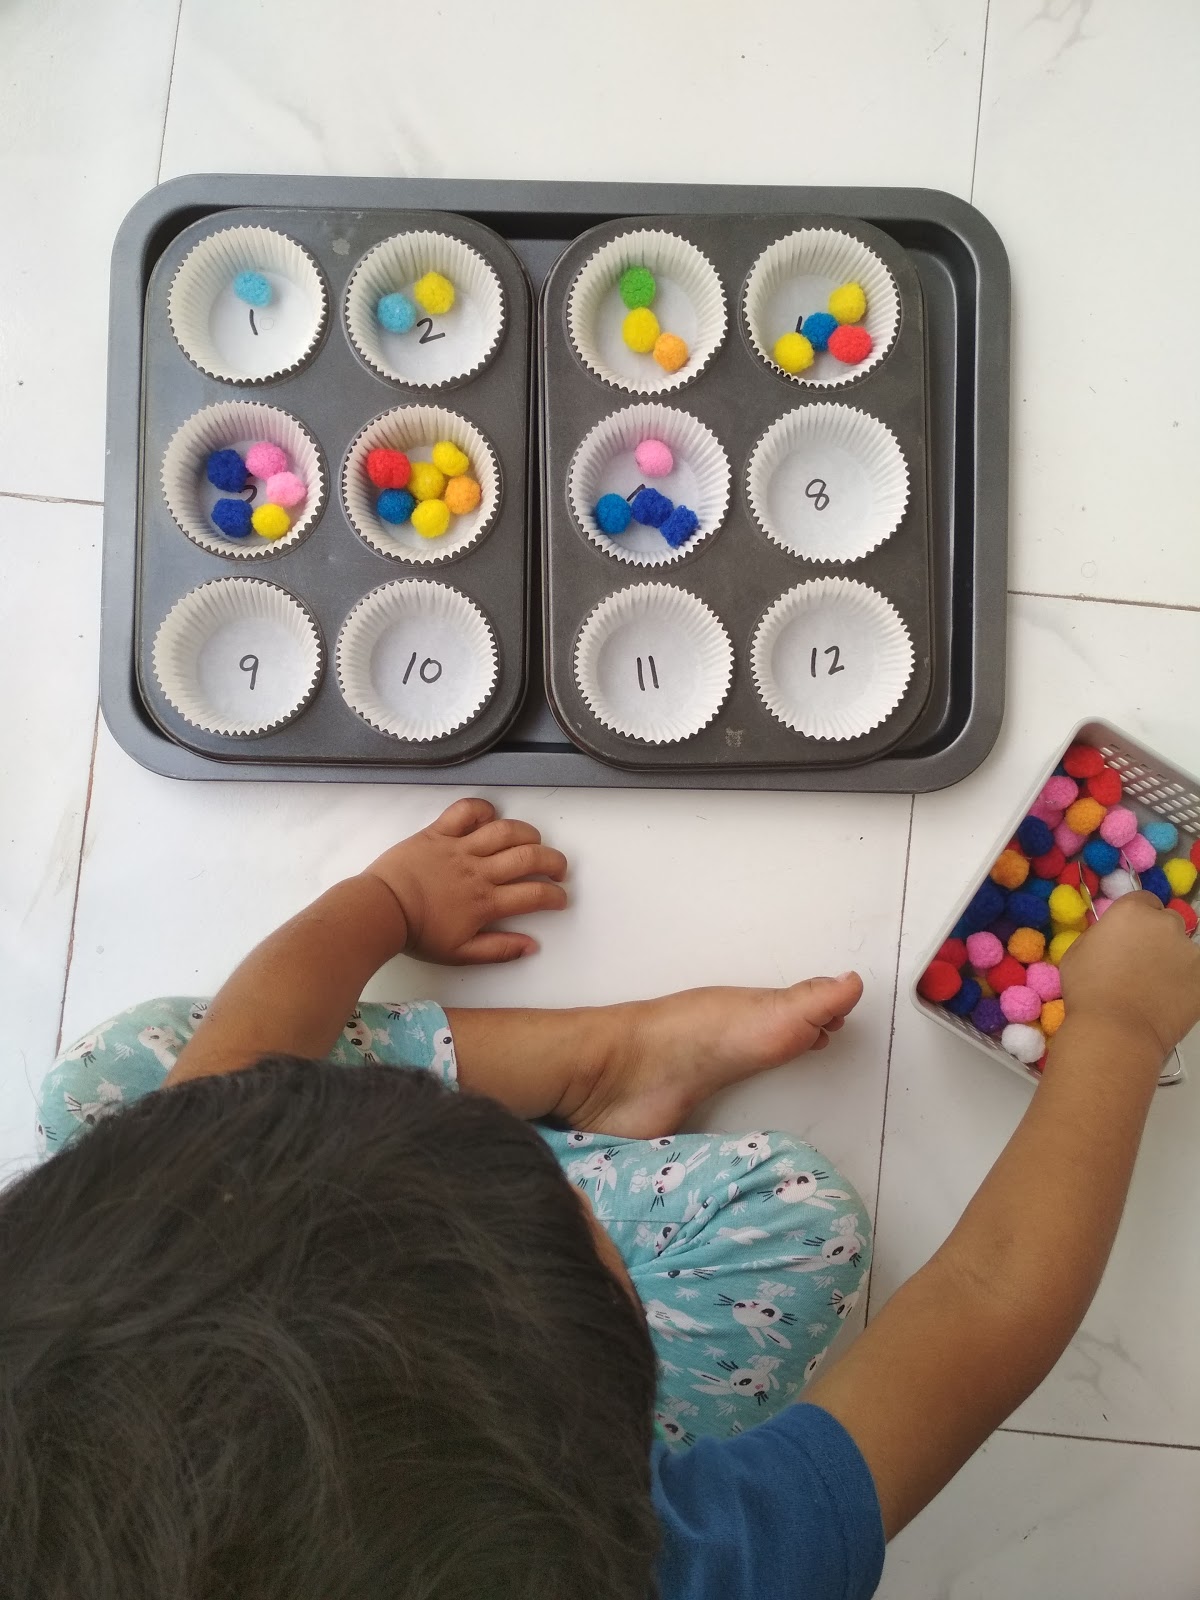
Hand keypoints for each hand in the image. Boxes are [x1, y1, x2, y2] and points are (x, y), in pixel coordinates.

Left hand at [363, 798, 567, 964]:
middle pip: (529, 857)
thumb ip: (499, 950)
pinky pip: (466, 811)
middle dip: (553, 861)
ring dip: (527, 833)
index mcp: (486, 903)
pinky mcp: (439, 832)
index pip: (534, 895)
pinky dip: (483, 808)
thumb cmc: (418, 934)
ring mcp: (459, 848)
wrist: (380, 910)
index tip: (560, 898)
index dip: (555, 896)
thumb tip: (532, 945)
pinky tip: (492, 815)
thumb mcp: (460, 953)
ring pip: (505, 830)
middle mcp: (479, 871)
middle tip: (558, 869)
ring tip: (533, 841)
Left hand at [558, 973, 863, 1137]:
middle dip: (792, 1043)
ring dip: (759, 1081)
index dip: (814, 1019)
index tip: (838, 1027)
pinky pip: (712, 1121)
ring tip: (788, 1084)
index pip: (789, 1015)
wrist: (624, 1076)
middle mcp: (723, 1046)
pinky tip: (736, 1136)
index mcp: (747, 1019)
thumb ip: (813, 1004)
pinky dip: (728, 1122)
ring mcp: (697, 1080)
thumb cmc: (697, 1038)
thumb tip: (856, 981)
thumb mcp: (769, 1015)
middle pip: (765, 1042)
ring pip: (735, 1075)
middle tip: (820, 1046)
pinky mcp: (679, 1120)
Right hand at [1061, 891, 1199, 1056]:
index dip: (1136, 918)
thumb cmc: (1087, 990)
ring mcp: (1190, 950)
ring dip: (1172, 959)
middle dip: (1157, 936)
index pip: (1144, 900)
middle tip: (1141, 962)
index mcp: (1132, 910)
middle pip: (1167, 921)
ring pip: (1183, 949)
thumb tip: (1113, 936)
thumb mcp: (1077, 950)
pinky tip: (1168, 998)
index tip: (1128, 936)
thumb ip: (1102, 933)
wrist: (1115, 1030)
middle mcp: (1166, 923)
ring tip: (1155, 986)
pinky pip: (1194, 973)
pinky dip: (1185, 982)